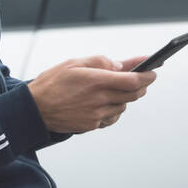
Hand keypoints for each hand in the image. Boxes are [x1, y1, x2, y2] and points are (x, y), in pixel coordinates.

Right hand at [28, 55, 155, 132]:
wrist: (33, 110)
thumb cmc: (52, 83)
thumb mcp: (75, 63)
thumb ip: (101, 62)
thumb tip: (121, 65)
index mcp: (98, 81)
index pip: (134, 80)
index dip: (148, 75)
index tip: (154, 71)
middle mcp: (100, 99)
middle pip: (134, 95)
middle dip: (141, 86)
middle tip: (141, 80)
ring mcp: (96, 115)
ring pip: (124, 107)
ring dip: (126, 98)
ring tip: (116, 91)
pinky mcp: (90, 125)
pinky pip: (111, 118)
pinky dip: (114, 111)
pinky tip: (106, 105)